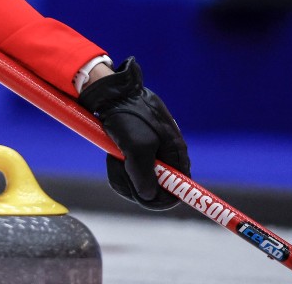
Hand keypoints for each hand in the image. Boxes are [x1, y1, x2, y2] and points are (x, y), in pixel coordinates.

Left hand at [77, 56, 189, 210]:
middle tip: (122, 168)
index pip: (181, 189)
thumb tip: (148, 197)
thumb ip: (144, 173)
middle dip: (136, 184)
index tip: (143, 197)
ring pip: (139, 180)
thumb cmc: (127, 116)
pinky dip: (119, 166)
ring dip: (124, 173)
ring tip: (115, 156)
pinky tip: (113, 153)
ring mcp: (152, 153)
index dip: (164, 198)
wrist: (110, 93)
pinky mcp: (137, 150)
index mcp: (176, 153)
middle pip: (157, 189)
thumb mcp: (137, 146)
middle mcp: (167, 155)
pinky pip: (129, 170)